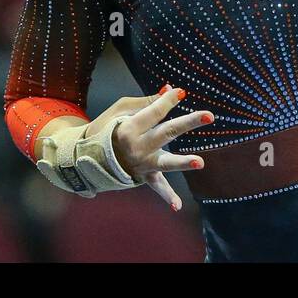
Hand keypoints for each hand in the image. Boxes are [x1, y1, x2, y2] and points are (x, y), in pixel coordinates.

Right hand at [91, 86, 213, 211]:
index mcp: (129, 128)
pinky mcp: (144, 176)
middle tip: (209, 116)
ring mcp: (141, 164)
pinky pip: (157, 187)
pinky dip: (167, 197)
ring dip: (182, 163)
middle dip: (188, 123)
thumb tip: (170, 90)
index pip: (155, 111)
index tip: (180, 92)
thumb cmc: (107, 127)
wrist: (88, 157)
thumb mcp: (121, 109)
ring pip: (165, 163)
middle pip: (166, 132)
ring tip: (200, 162)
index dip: (169, 100)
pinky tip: (178, 206)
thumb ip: (147, 102)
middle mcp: (136, 147)